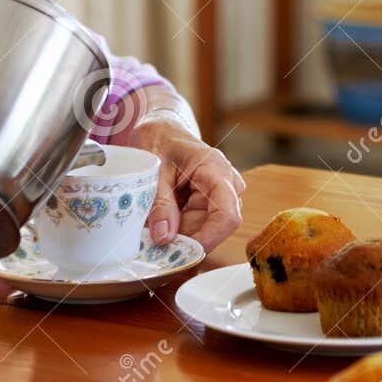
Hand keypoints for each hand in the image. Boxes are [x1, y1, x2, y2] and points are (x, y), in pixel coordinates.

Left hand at [126, 121, 244, 250]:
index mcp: (215, 170)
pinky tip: (163, 216)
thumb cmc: (159, 140)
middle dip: (185, 236)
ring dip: (179, 231)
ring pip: (204, 229)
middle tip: (154, 234)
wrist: (161, 130)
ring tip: (155, 217)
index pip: (227, 213)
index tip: (184, 252)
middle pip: (213, 226)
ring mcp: (220, 195)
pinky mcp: (210, 203)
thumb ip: (159, 203)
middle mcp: (226, 184)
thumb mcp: (153, 169)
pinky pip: (197, 225)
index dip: (210, 237)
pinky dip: (178, 227)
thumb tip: (164, 238)